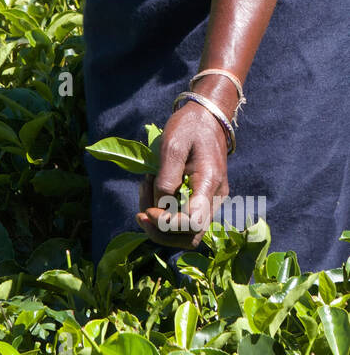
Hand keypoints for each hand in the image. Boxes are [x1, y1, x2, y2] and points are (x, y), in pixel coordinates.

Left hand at [136, 102, 229, 249]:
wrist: (207, 117)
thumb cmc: (189, 127)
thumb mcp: (172, 146)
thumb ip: (166, 179)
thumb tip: (160, 208)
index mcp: (208, 183)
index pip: (192, 224)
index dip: (167, 224)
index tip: (148, 210)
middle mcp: (213, 198)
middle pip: (189, 237)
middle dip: (160, 230)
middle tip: (140, 212)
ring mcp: (209, 201)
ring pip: (185, 232)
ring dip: (159, 222)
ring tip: (145, 190)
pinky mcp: (201, 200)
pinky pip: (182, 217)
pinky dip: (163, 212)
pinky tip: (151, 188)